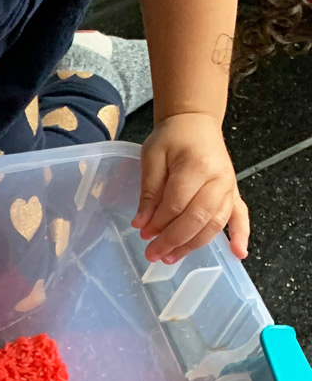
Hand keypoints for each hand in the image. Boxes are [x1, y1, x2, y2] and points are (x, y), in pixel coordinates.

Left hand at [133, 112, 248, 263]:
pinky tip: (238, 254)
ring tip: (170, 258)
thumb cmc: (172, 138)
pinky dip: (241, 235)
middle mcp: (218, 179)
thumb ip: (148, 191)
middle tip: (152, 254)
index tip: (142, 233)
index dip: (158, 222)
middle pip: (197, 217)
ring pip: (214, 223)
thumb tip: (140, 223)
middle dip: (173, 240)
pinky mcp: (233, 193)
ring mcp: (229, 187)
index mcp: (197, 166)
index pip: (176, 203)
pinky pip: (240, 216)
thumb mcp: (152, 158)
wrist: (195, 122)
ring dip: (193, 245)